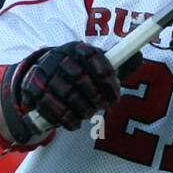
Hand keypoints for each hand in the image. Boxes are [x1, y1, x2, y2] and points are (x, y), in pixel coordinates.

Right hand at [1, 41, 138, 141]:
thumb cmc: (78, 73)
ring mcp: (44, 72)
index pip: (93, 56)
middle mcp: (58, 56)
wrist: (43, 79)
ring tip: (89, 115)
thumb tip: (140, 56)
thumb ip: (118, 64)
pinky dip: (64, 118)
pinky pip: (48, 107)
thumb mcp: (96, 67)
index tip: (116, 95)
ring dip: (80, 108)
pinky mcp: (32, 89)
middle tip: (103, 107)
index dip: (106, 76)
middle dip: (94, 96)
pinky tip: (74, 124)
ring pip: (64, 93)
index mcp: (77, 48)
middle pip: (78, 76)